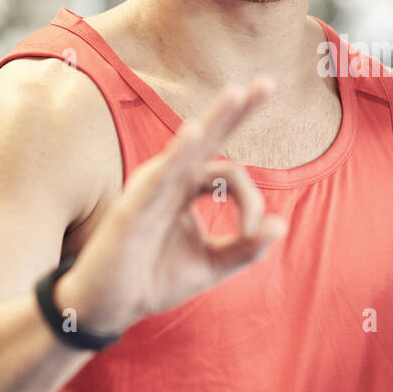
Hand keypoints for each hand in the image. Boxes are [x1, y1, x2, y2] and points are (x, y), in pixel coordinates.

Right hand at [57, 78, 286, 336]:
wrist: (109, 308)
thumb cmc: (154, 279)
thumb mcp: (209, 265)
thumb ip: (245, 248)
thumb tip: (283, 224)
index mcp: (188, 187)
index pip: (231, 175)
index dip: (252, 203)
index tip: (254, 234)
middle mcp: (170, 179)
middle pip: (208, 137)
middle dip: (238, 111)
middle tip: (269, 83)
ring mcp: (149, 189)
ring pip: (186, 149)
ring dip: (214, 121)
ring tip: (237, 93)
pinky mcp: (131, 209)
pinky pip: (157, 179)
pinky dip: (175, 156)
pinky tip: (193, 133)